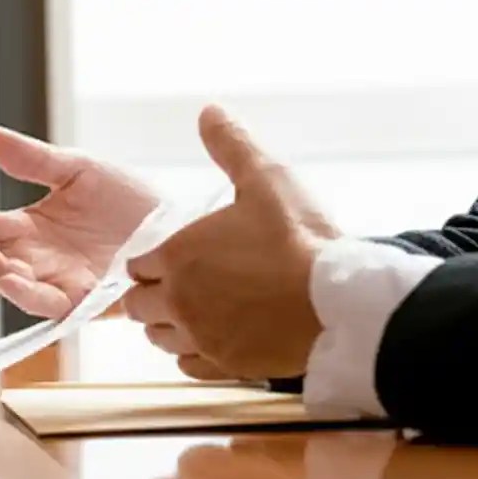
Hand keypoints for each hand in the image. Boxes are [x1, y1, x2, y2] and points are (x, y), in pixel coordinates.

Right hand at [0, 126, 159, 317]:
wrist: (176, 226)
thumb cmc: (128, 201)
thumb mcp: (77, 170)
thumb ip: (34, 160)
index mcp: (27, 228)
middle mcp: (34, 259)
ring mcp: (55, 282)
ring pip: (8, 282)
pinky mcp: (82, 301)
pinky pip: (47, 304)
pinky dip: (25, 294)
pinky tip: (8, 278)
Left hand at [124, 105, 342, 378]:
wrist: (339, 301)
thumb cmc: (301, 239)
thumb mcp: (265, 178)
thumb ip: (231, 145)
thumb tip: (209, 111)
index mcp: (177, 257)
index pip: (138, 263)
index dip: (152, 258)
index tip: (172, 255)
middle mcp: (178, 301)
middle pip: (139, 304)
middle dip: (152, 292)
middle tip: (177, 283)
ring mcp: (199, 338)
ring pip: (158, 337)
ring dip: (167, 324)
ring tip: (193, 310)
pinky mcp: (224, 366)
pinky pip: (187, 367)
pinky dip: (193, 354)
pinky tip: (212, 338)